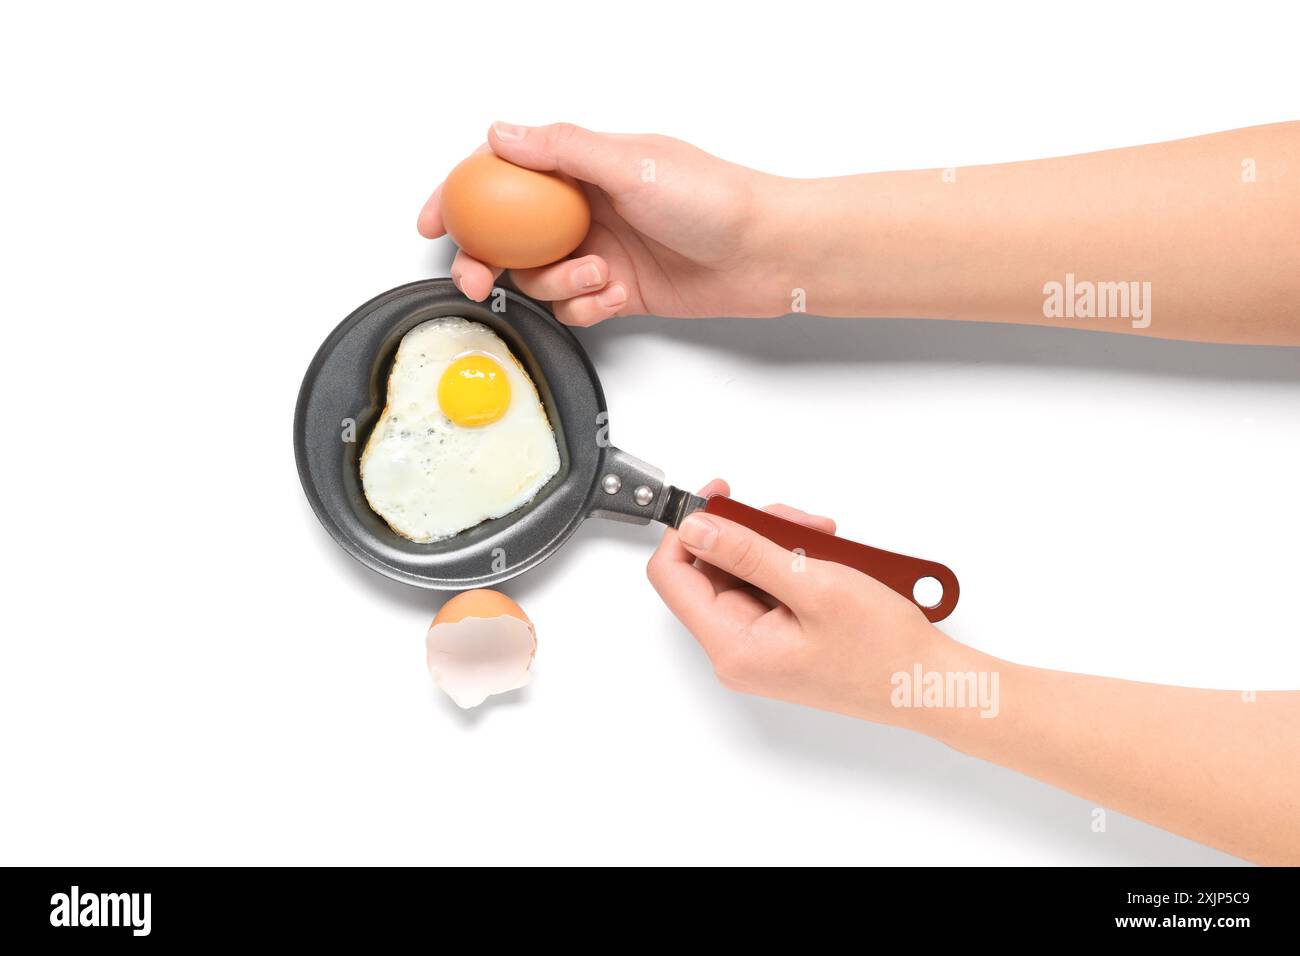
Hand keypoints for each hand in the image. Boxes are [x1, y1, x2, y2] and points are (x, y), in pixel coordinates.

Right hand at [417, 123, 793, 325]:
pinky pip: (575, 307)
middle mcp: (585, 207)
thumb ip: (562, 150)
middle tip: (479, 276)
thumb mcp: (632, 163)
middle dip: (487, 258)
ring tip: (598, 274)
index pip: (503, 174)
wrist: (766, 253)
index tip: (434, 220)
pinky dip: (587, 306)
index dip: (462, 195)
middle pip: (509, 235)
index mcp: (582, 167)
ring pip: (540, 277)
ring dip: (557, 283)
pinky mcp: (617, 289)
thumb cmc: (715, 198)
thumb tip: (500, 134)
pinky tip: (616, 295)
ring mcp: (599, 250)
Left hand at [646, 479, 950, 723]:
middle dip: (749, 531)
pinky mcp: (782, 639)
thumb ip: (748, 553)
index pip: (673, 576)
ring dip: (779, 542)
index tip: (716, 498)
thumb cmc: (884, 651)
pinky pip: (771, 587)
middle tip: (794, 520)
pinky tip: (828, 557)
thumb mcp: (814, 586)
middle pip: (711, 569)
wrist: (930, 684)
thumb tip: (697, 529)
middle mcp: (738, 650)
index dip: (688, 529)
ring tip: (823, 538)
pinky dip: (794, 561)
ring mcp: (761, 646)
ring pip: (744, 572)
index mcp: (733, 646)